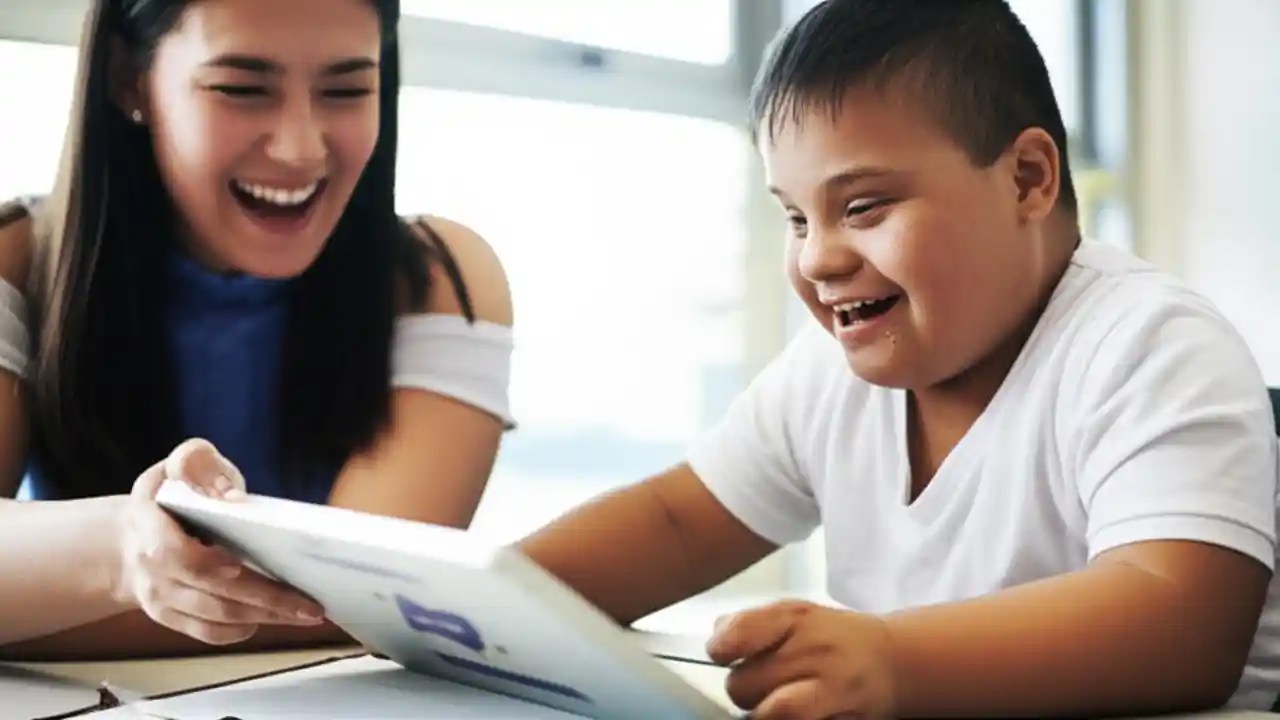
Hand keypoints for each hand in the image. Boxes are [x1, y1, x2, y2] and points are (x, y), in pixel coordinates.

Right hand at [113, 438, 325, 644]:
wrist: (136, 532)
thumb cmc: (177, 491)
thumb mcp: (184, 463)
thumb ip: (197, 462)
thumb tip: (229, 496)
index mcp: (147, 521)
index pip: (171, 554)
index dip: (204, 563)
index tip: (237, 564)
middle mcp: (149, 567)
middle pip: (208, 592)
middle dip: (263, 599)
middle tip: (311, 606)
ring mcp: (159, 596)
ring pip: (214, 617)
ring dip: (263, 617)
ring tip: (307, 614)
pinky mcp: (172, 617)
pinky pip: (207, 632)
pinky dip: (242, 629)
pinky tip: (274, 618)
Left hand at [706, 600, 896, 719]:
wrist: (892, 660)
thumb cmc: (832, 637)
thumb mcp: (794, 614)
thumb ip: (751, 624)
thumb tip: (717, 641)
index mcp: (797, 619)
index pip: (740, 633)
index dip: (722, 648)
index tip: (723, 654)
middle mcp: (816, 652)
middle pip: (745, 683)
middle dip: (742, 687)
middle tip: (757, 684)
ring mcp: (834, 690)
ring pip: (772, 714)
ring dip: (762, 713)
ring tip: (771, 704)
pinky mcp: (845, 719)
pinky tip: (796, 712)